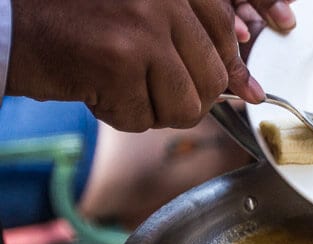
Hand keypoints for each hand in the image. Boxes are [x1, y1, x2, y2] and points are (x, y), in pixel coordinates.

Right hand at [6, 0, 294, 130]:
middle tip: (155, 93)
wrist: (5, 22)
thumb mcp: (143, 12)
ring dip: (154, 110)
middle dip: (188, 98)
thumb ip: (191, 36)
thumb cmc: (75, 20)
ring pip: (186, 105)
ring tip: (122, 88)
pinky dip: (119, 115)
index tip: (245, 90)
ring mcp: (142, 28)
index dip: (233, 68)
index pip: (226, 30)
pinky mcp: (119, 62)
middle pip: (212, 77)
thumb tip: (243, 83)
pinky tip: (96, 91)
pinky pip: (144, 118)